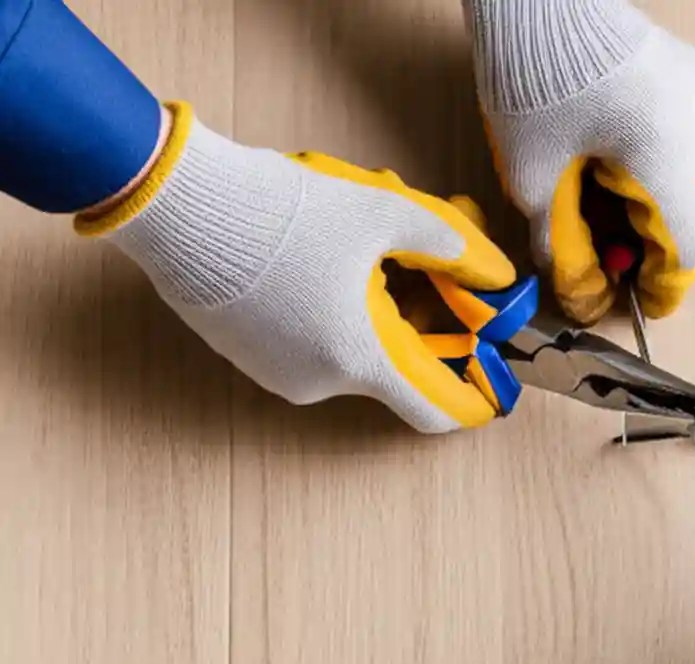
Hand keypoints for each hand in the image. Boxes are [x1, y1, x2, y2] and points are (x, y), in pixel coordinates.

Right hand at [76, 102, 515, 432]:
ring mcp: (277, 373)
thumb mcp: (386, 212)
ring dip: (372, 305)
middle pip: (395, 363)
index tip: (494, 382)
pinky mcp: (246, 355)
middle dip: (418, 315)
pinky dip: (332, 310)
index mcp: (359, 358)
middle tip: (420, 262)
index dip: (471, 398)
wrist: (182, 206)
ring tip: (358, 243)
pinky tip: (317, 256)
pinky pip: (311, 342)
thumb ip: (452, 247)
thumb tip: (496, 272)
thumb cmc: (287, 211)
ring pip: (352, 347)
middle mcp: (318, 382)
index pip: (433, 410)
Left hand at [465, 0, 694, 323]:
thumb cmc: (536, 91)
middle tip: (658, 256)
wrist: (542, 10)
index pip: (690, 247)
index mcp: (667, 166)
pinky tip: (663, 158)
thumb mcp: (533, 177)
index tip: (650, 300)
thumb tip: (564, 276)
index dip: (670, 284)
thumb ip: (554, 235)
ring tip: (660, 208)